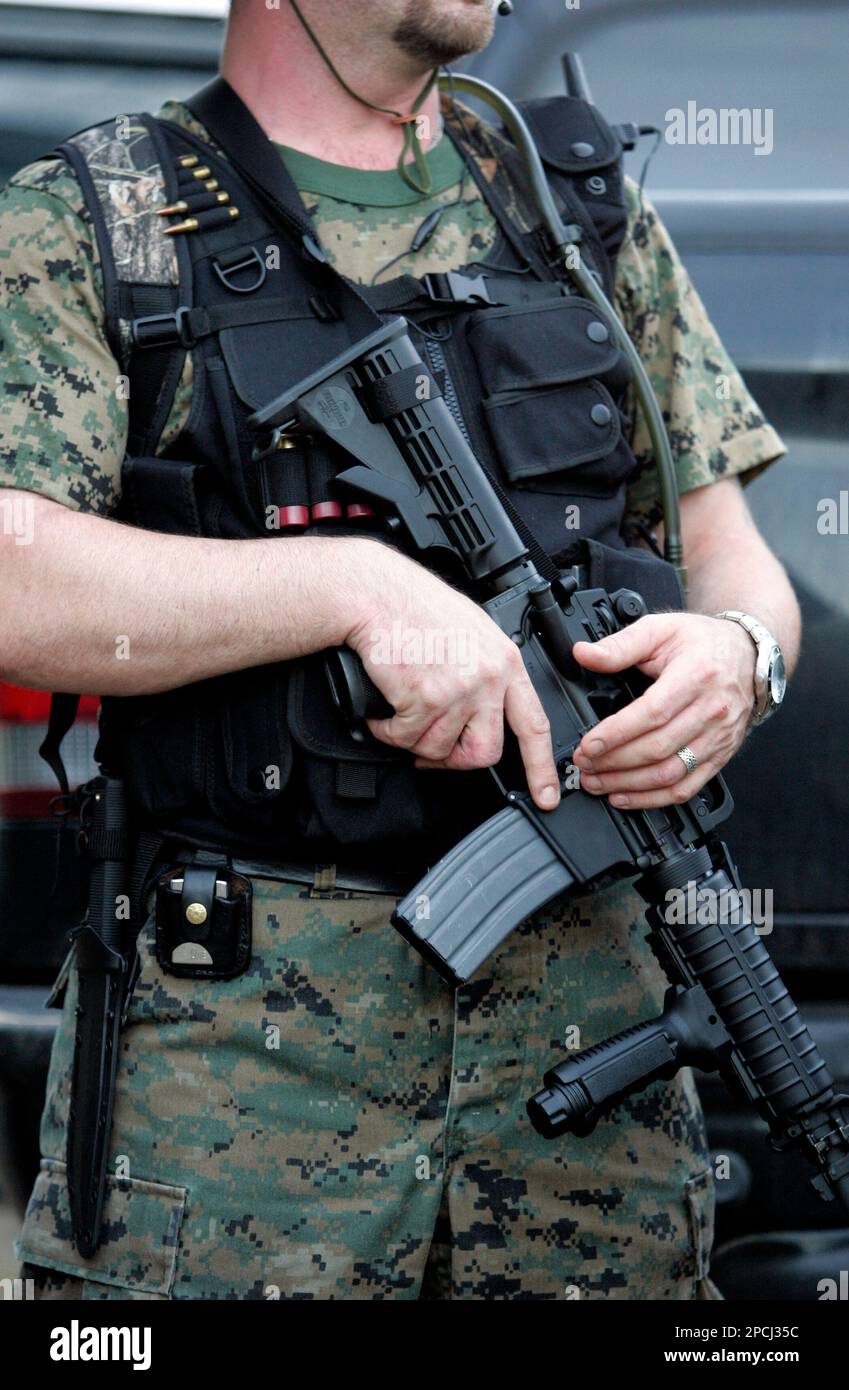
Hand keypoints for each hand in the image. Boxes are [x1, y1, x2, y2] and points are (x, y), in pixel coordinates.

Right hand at [344, 542, 559, 811]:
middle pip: (483, 752)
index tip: (546, 796)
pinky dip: (388, 730)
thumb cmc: (417, 609)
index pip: (534, 725)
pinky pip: (405, 738)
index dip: (541, 767)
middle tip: (431, 750)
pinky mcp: (425, 698)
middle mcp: (488, 679)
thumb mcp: (472, 634)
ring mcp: (458, 690)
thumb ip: (487, 675)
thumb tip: (481, 716)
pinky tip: (384, 708)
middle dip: (453, 760)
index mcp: (506, 664)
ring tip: (400, 711)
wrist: (378, 594)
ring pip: (437, 749)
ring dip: (412, 739)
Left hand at [571, 612, 755, 808]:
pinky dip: (653, 799)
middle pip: (658, 748)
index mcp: (696, 675)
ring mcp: (719, 737)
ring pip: (670, 773)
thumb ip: (620, 645)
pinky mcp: (720, 755)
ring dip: (628, 784)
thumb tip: (584, 654)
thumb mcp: (660, 629)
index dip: (617, 733)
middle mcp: (712, 710)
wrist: (747, 654)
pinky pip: (687, 787)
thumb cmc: (703, 642)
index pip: (653, 714)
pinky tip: (626, 796)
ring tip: (597, 782)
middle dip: (614, 761)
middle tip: (584, 763)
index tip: (589, 744)